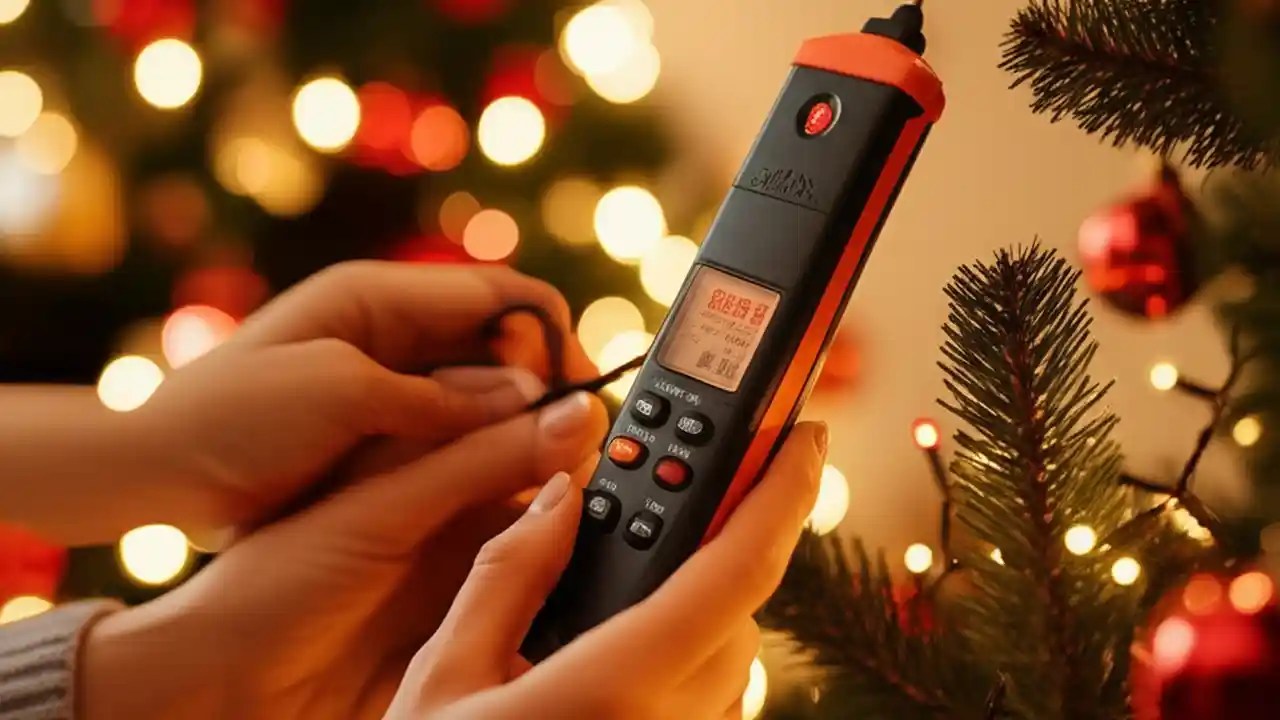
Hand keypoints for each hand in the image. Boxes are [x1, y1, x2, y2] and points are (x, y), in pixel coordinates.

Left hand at [129, 261, 596, 537]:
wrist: (156, 467)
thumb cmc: (233, 416)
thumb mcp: (342, 397)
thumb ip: (441, 397)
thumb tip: (533, 395)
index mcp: (381, 296)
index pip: (500, 291)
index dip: (552, 332)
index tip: (581, 387)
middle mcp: (394, 327)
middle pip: (501, 336)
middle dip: (543, 378)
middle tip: (572, 436)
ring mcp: (389, 373)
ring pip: (483, 382)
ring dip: (517, 415)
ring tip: (548, 459)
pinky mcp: (381, 418)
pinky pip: (452, 420)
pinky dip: (483, 440)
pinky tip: (502, 471)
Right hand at [383, 422, 827, 719]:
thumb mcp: (445, 673)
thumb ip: (509, 572)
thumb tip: (563, 495)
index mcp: (614, 686)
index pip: (734, 572)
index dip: (782, 494)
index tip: (804, 439)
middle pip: (739, 608)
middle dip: (721, 540)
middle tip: (686, 493)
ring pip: (729, 656)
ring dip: (703, 600)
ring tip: (637, 569)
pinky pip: (706, 697)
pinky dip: (686, 649)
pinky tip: (628, 637)